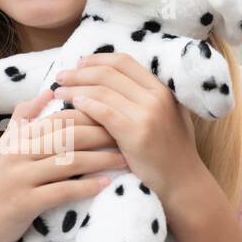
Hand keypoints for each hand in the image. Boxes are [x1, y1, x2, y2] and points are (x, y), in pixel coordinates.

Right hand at [0, 88, 128, 241]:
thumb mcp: (4, 146)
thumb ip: (24, 118)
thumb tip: (48, 91)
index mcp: (18, 138)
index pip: (60, 118)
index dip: (90, 114)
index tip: (117, 115)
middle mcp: (19, 153)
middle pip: (68, 136)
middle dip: (102, 134)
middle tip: (129, 134)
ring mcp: (21, 178)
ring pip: (68, 162)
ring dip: (101, 160)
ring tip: (126, 159)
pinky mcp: (24, 203)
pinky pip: (61, 192)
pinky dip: (85, 187)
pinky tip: (106, 185)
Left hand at [51, 51, 209, 211]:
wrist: (183, 182)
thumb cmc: (171, 152)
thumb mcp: (167, 115)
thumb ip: (147, 97)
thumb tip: (116, 82)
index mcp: (162, 89)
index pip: (124, 61)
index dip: (97, 59)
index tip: (79, 63)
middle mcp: (156, 97)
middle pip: (109, 74)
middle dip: (80, 73)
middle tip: (60, 77)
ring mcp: (147, 115)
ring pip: (103, 91)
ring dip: (76, 89)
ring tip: (58, 93)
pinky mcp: (136, 134)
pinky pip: (104, 113)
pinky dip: (86, 105)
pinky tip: (73, 106)